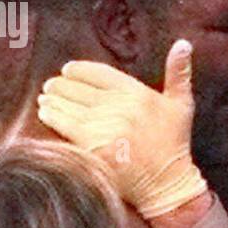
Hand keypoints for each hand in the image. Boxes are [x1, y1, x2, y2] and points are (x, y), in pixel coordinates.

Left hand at [37, 40, 208, 220]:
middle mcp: (121, 107)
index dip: (79, 70)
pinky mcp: (94, 147)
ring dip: (53, 100)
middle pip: (81, 90)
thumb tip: (183, 43)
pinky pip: (66, 126)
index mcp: (138, 93)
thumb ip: (179, 73)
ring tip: (44, 98)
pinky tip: (45, 113)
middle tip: (50, 85)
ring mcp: (107, 127)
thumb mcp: (182, 104)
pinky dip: (53, 117)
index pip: (100, 73)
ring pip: (70, 106)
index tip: (67, 70)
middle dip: (61, 86)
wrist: (167, 184)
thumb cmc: (174, 143)